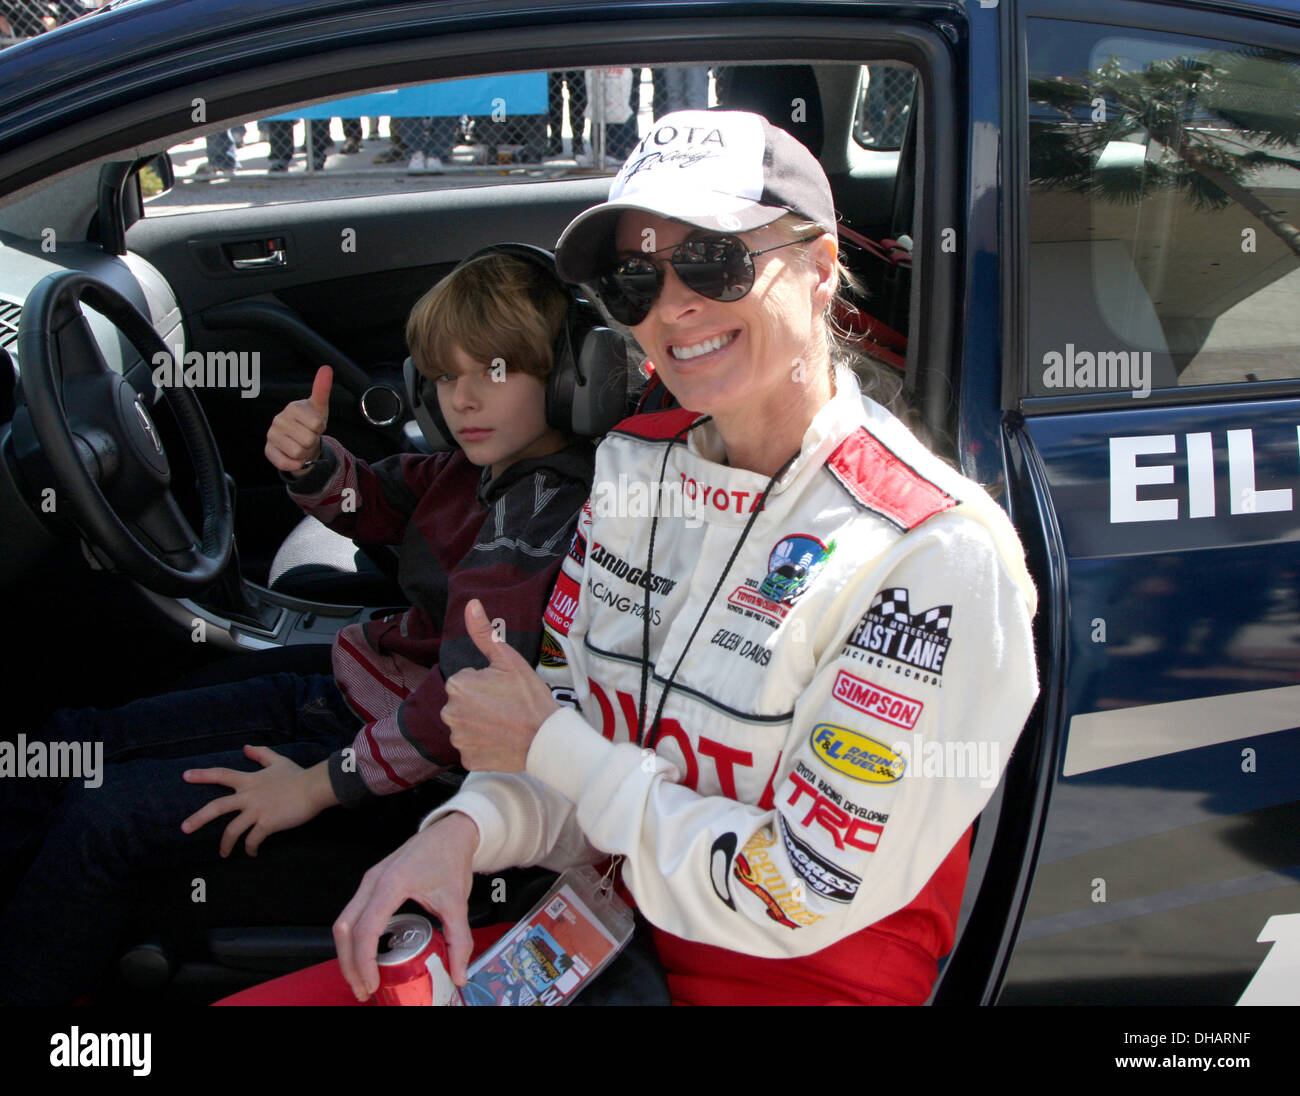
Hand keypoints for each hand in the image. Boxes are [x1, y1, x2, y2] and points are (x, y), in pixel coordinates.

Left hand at [180, 747, 337, 856]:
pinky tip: (252, 853)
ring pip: (232, 830)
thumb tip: (245, 747)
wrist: (314, 788)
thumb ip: (261, 754)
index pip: (221, 775)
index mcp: (250, 780)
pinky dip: (251, 848)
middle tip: (184, 828)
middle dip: (198, 818)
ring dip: (225, 844)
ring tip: (223, 854)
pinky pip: (253, 840)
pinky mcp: (267, 823)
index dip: (202, 775)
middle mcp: (249, 796)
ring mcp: (257, 810)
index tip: (185, 776)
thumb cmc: (298, 775)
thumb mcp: (278, 761)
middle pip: (217, 807)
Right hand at [265, 365, 331, 474]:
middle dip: (313, 441)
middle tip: (308, 436)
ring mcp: (272, 435)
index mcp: (292, 407)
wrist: (301, 441)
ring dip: (304, 453)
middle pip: (308, 439)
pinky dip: (295, 463)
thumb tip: (326, 368)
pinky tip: (296, 457)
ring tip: (301, 444)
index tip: (316, 425)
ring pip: (298, 452)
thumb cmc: (310, 423)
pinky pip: (285, 463)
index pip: (317, 424)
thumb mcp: (319, 407)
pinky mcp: (268, 451)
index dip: (320, 428)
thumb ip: (322, 389)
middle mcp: (278, 420)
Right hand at [333, 812, 478, 999]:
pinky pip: (351, 914)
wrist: (450, 833)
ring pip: (343, 922)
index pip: (367, 929)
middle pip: (344, 929)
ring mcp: (369, 880)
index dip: (364, 962)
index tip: (372, 984)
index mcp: (392, 884)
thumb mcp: (457, 903)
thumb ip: (458, 940)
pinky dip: (353, 939)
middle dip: (349, 964)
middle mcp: (373, 881)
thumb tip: (459, 975)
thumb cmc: (450, 860)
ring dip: (347, 953)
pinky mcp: (371, 883)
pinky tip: (366, 956)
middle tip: (363, 990)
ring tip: (362, 978)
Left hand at [442, 599, 559, 772]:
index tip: (504, 691)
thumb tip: (470, 604)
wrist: (545, 739)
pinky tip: (501, 741)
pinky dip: (484, 745)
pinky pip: (472, 748)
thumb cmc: (529, 697)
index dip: (487, 684)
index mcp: (457, 685)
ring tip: (505, 725)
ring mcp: (458, 739)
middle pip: (463, 704)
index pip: (467, 681)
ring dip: (481, 725)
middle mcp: (450, 713)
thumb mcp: (509, 659)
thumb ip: (484, 633)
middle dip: (480, 704)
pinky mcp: (467, 759)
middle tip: (506, 708)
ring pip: (467, 726)